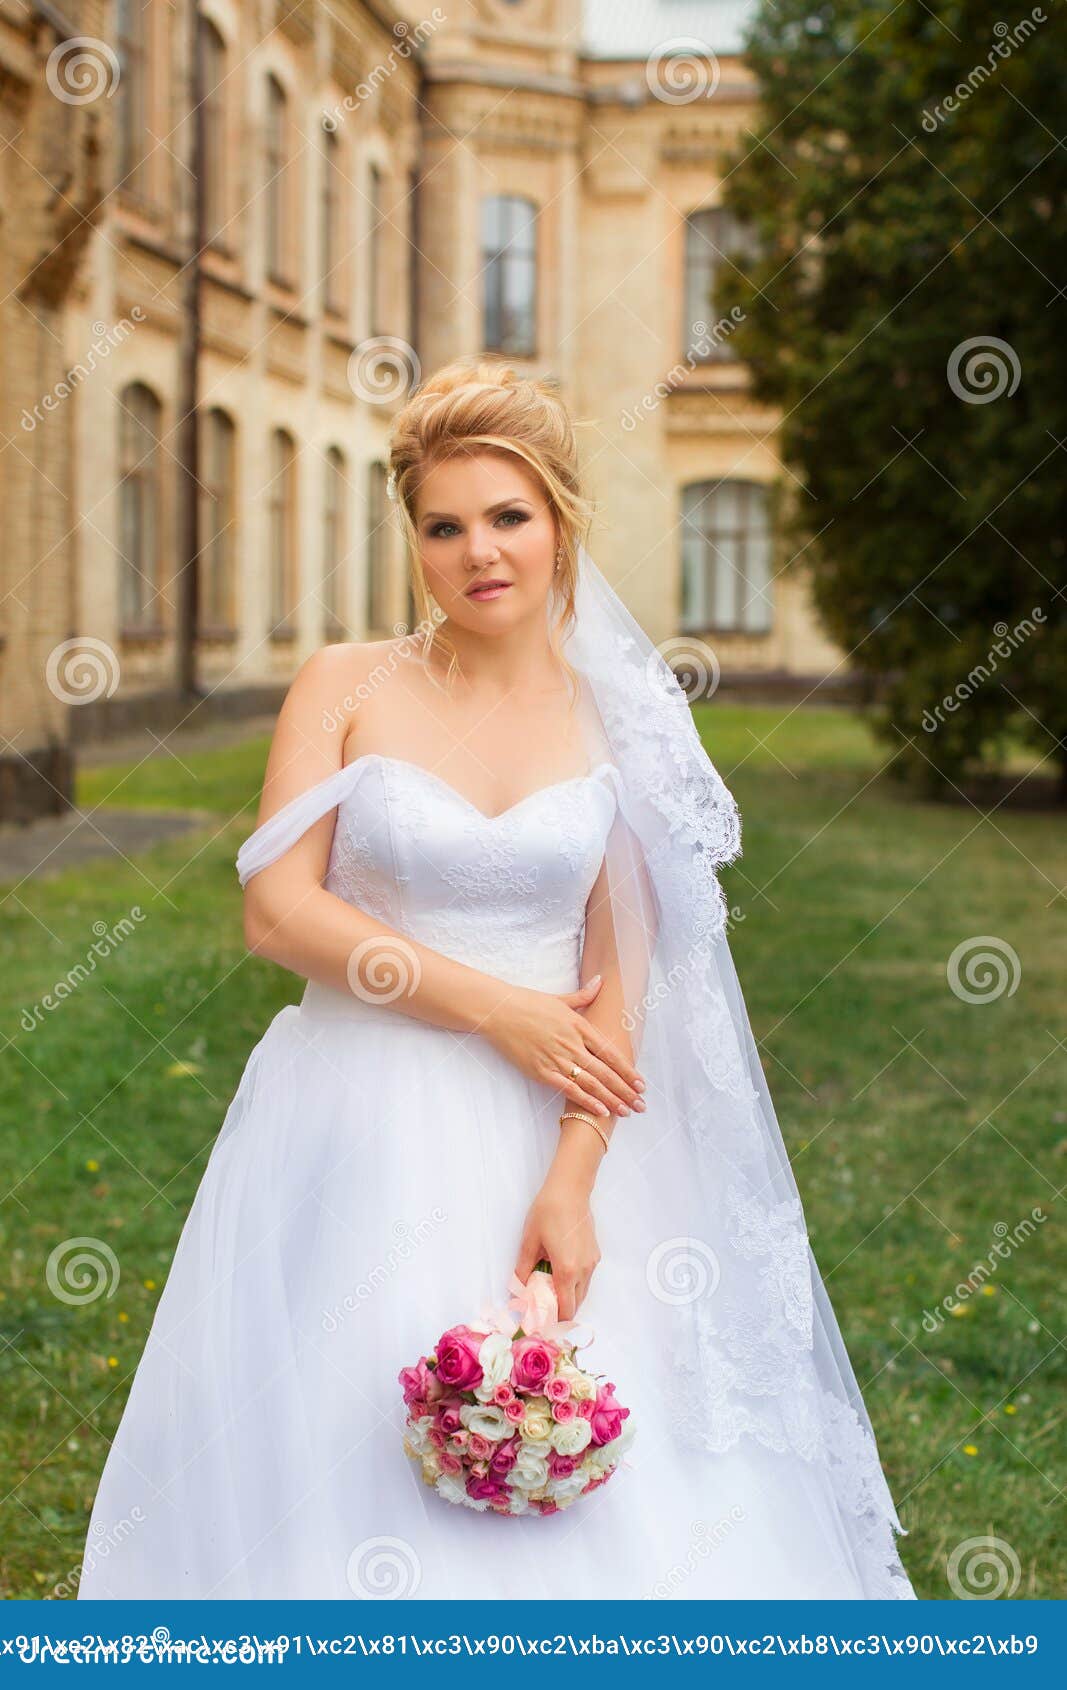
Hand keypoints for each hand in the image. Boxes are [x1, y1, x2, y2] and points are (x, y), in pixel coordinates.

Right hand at [481, 976, 645, 1118]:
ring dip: (611, 1098)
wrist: (498, 1011)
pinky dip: (586, 1100)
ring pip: (591, 1083)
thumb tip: (601, 981)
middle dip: (625, 1090)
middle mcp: (572, 1043)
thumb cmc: (527, 1003)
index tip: (641, 1083)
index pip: (610, 1052)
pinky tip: (600, 1110)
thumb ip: (584, 996)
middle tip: (641, 1105)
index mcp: (579, 1025)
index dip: (627, 1070)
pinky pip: (568, 1089)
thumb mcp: (560, 998)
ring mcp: (557, 1058)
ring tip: (626, 1111)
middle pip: (605, 1071)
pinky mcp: (541, 1071)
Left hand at [515, 1164, 600, 1320]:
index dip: (554, 1321)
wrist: (570, 1190)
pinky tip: (560, 1274)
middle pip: (576, 1304)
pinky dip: (575, 1284)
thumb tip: (516, 1290)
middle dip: (561, 1311)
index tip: (541, 1324)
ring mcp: (592, 1262)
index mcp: (567, 1271)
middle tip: (543, 1310)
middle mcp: (584, 1270)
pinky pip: (586, 1278)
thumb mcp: (529, 1242)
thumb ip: (523, 1270)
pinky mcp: (595, 1254)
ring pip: (583, 1291)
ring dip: (568, 1297)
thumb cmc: (547, 1213)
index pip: (565, 1309)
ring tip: (548, 1293)